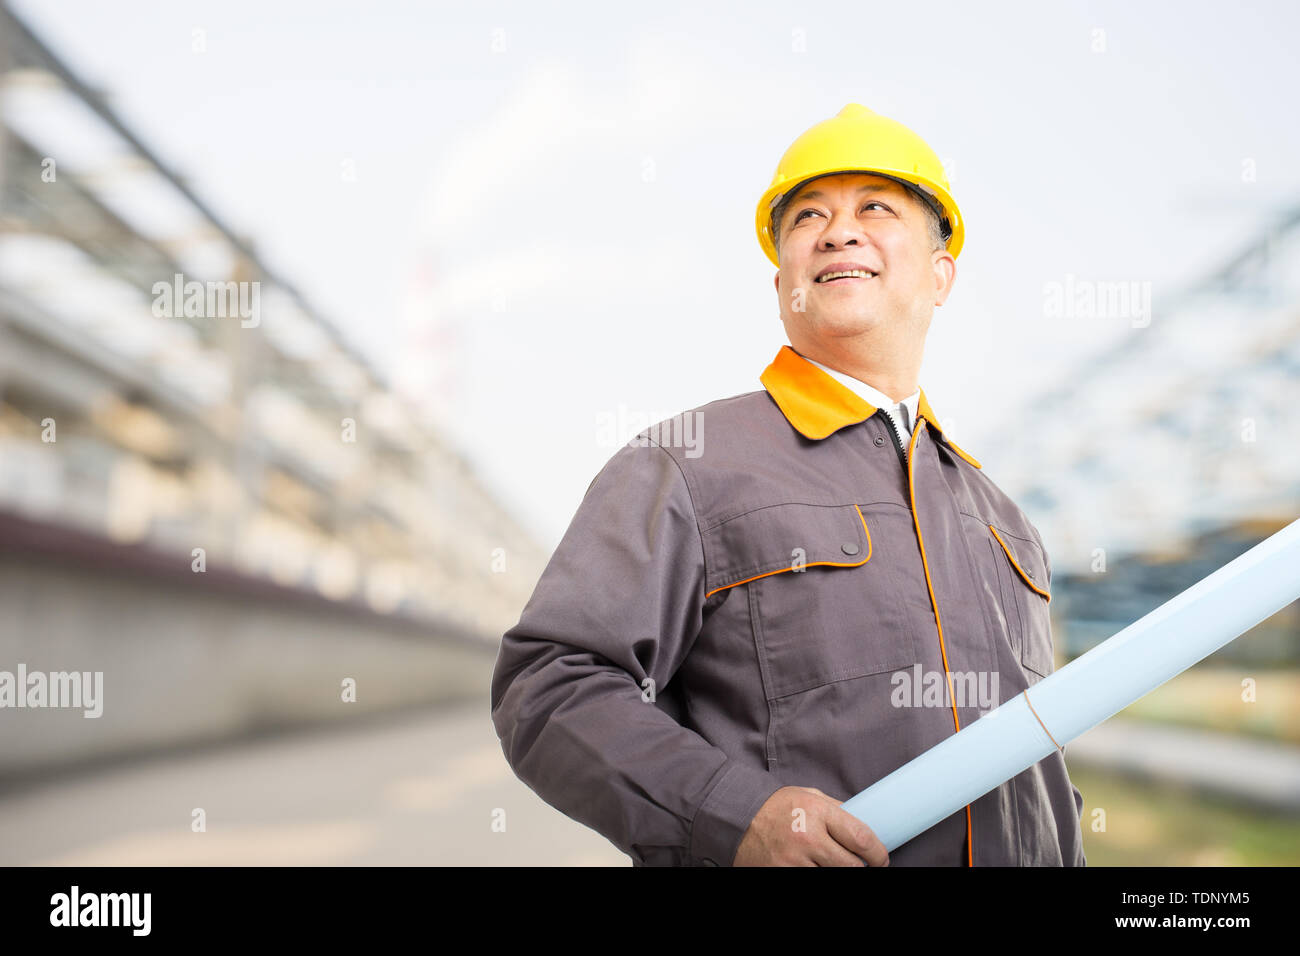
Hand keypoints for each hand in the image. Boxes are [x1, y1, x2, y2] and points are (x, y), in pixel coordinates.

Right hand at [732, 785, 888, 866]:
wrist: (736, 819)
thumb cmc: (775, 806)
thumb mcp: (807, 796)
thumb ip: (835, 810)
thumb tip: (864, 823)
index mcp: (817, 811)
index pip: (861, 838)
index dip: (878, 853)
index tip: (881, 858)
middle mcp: (807, 837)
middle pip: (852, 866)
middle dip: (861, 868)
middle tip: (862, 865)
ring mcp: (794, 860)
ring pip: (834, 877)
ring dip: (837, 872)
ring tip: (832, 863)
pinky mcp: (782, 874)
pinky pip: (811, 881)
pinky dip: (817, 875)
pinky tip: (815, 867)